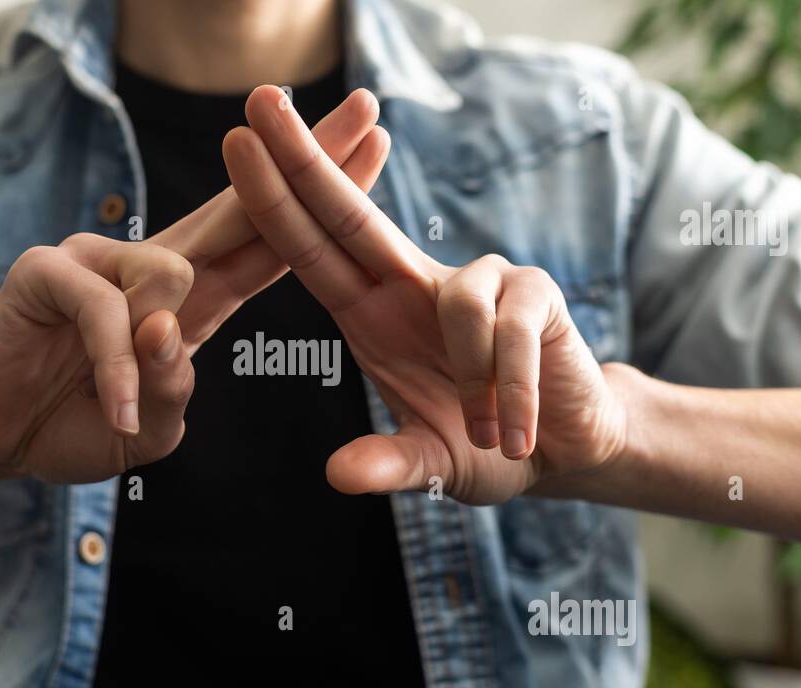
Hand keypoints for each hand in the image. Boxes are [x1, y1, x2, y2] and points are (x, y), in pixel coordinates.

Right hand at [0, 89, 390, 483]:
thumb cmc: (74, 424)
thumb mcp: (151, 425)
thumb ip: (174, 388)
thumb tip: (167, 328)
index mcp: (191, 296)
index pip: (270, 239)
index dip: (322, 196)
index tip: (378, 148)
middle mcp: (152, 263)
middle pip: (244, 203)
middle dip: (308, 157)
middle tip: (367, 107)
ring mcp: (99, 256)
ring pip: (172, 273)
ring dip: (155, 355)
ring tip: (125, 398)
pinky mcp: (48, 269)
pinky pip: (108, 314)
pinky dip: (117, 372)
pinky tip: (115, 408)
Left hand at [222, 85, 628, 504]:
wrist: (566, 448)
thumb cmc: (486, 446)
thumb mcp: (431, 463)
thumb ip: (388, 464)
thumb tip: (337, 476)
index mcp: (372, 314)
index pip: (312, 249)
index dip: (274, 200)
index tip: (234, 142)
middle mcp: (413, 284)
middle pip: (351, 215)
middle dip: (306, 158)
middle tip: (259, 99)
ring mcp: (476, 279)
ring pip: (453, 299)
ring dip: (472, 381)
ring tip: (489, 431)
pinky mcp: (533, 290)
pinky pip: (507, 328)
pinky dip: (509, 390)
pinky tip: (516, 429)